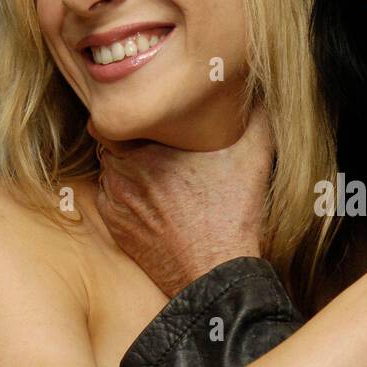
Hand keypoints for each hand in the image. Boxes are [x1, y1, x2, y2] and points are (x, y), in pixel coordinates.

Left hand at [93, 102, 273, 297]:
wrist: (215, 274)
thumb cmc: (232, 215)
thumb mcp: (255, 156)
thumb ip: (255, 115)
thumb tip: (257, 93)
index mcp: (150, 146)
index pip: (118, 116)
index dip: (131, 113)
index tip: (149, 116)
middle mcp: (124, 171)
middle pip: (110, 140)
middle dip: (128, 138)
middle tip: (153, 140)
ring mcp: (116, 200)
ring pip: (109, 168)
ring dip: (125, 166)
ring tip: (154, 170)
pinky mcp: (115, 225)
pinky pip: (110, 197)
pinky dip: (124, 194)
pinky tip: (152, 198)